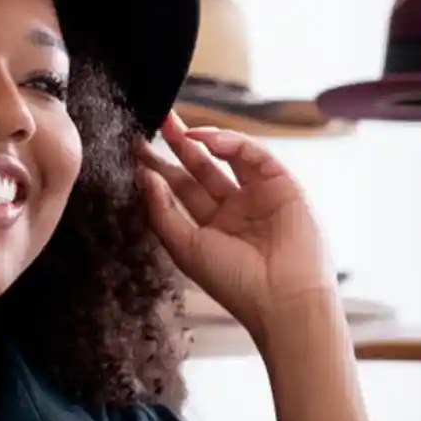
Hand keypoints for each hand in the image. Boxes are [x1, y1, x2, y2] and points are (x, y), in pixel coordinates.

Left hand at [137, 111, 336, 342]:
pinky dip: (233, 142)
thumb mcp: (186, 248)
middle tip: (157, 119)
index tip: (136, 148)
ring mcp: (259, 195)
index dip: (159, 168)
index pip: (180, 188)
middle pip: (200, 167)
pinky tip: (208, 138)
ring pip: (227, 156)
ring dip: (201, 138)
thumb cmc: (234, 283)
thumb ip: (161, 211)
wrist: (284, 301)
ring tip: (173, 126)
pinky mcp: (283, 184)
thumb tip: (144, 176)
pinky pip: (255, 155)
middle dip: (178, 143)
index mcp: (211, 226)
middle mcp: (234, 208)